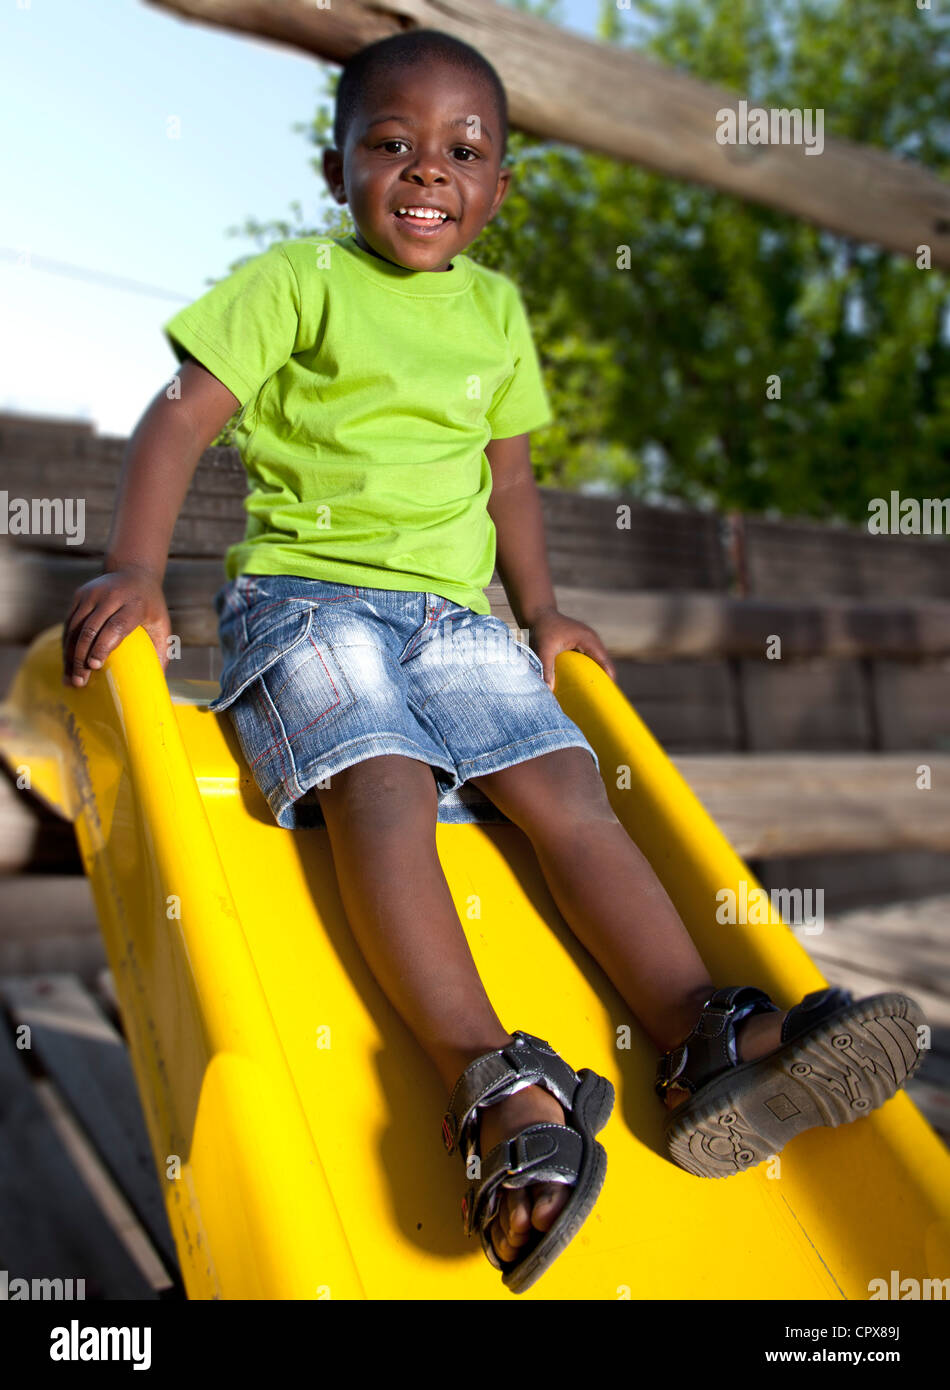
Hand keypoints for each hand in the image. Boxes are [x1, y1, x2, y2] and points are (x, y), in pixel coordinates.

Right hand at [62, 567, 170, 687]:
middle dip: (82, 656)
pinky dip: (66, 645)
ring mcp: (92, 594)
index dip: (103, 646)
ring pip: (75, 627)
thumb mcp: (162, 624)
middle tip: (81, 681)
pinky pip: (69, 623)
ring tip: (72, 679)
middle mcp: (111, 596)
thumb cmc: (150, 606)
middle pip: (91, 628)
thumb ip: (162, 651)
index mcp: (134, 603)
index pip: (116, 626)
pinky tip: (68, 664)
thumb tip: (158, 681)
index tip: (94, 665)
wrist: (133, 571)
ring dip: (70, 655)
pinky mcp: (79, 595)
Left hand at [528, 608, 616, 690]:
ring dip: (598, 675)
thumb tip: (549, 689)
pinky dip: (590, 670)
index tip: (609, 694)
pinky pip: (591, 659)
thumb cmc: (542, 629)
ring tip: (596, 694)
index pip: (604, 661)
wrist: (539, 614)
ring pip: (599, 661)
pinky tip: (585, 682)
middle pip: (605, 663)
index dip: (609, 677)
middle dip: (605, 679)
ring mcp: (589, 641)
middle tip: (603, 699)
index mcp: (588, 639)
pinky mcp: (583, 644)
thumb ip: (546, 668)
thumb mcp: (543, 649)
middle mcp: (592, 639)